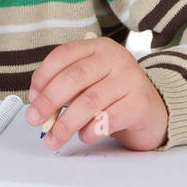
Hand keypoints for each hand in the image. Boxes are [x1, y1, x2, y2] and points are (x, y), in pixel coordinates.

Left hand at [25, 37, 169, 151]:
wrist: (154, 110)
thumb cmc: (115, 96)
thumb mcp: (91, 82)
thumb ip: (67, 89)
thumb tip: (38, 105)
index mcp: (99, 47)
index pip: (65, 54)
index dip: (43, 75)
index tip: (32, 96)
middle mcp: (116, 58)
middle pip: (75, 77)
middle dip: (49, 101)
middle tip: (34, 119)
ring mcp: (130, 80)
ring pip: (89, 101)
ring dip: (65, 124)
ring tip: (53, 138)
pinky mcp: (139, 104)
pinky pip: (107, 119)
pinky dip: (89, 131)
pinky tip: (83, 136)